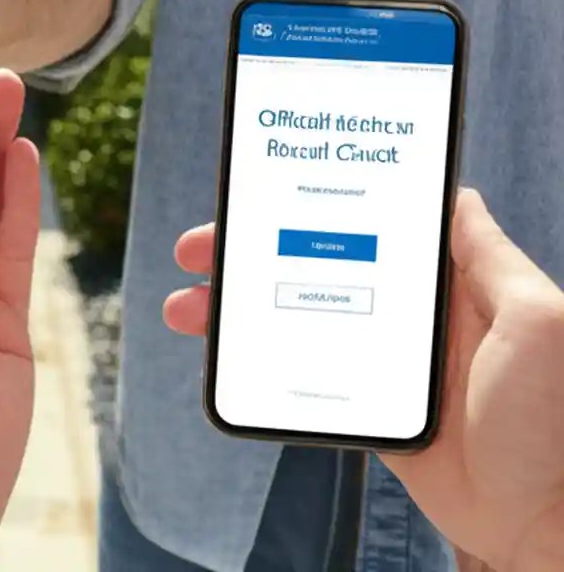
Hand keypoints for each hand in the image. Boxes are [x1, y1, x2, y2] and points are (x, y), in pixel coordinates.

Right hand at [164, 190, 563, 570]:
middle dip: (251, 256)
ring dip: (240, 312)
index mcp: (450, 288)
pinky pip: (304, 377)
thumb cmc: (554, 421)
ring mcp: (383, 366)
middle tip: (201, 251)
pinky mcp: (367, 410)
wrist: (545, 520)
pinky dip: (263, 364)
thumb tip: (459, 196)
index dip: (310, 209)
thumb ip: (493, 259)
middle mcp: (410, 320)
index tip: (260, 197)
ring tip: (189, 309)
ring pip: (296, 321)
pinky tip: (228, 358)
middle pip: (314, 270)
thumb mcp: (537, 320)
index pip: (367, 230)